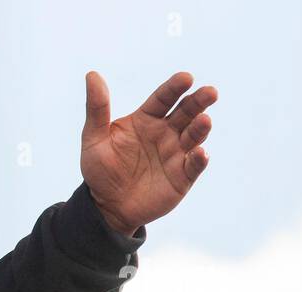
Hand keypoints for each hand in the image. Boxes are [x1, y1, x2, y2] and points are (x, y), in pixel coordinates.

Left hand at [80, 71, 216, 236]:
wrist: (106, 207)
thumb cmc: (100, 171)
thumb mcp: (94, 139)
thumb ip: (97, 109)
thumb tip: (92, 75)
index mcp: (146, 119)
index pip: (163, 98)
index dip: (175, 88)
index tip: (186, 78)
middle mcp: (166, 133)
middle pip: (186, 112)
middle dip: (199, 101)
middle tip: (210, 92)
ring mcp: (176, 154)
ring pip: (194, 136)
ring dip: (200, 128)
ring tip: (203, 120)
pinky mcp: (182, 177)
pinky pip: (194, 166)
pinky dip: (199, 159)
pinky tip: (199, 153)